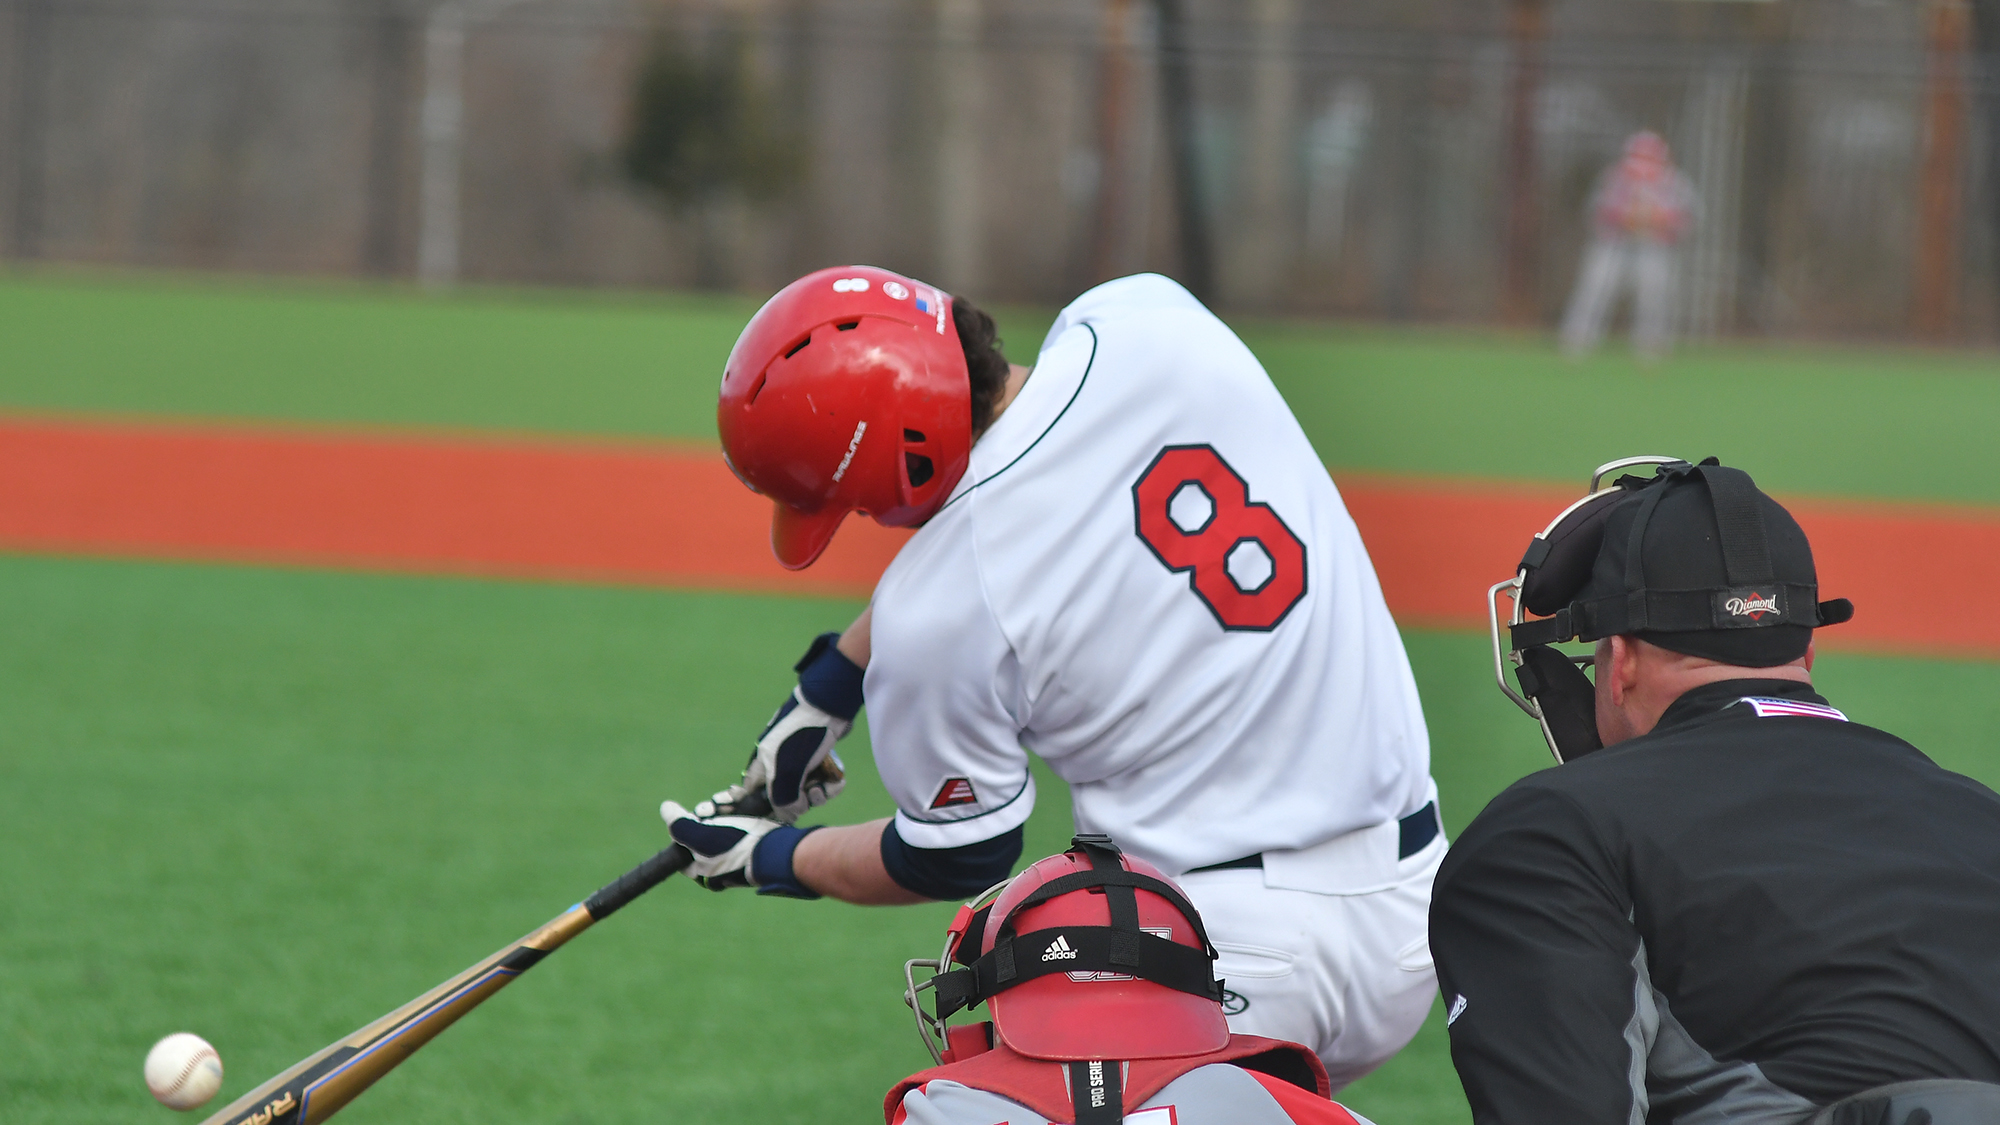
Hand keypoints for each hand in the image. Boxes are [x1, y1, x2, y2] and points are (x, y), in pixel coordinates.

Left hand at [660, 800, 778, 890]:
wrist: (778, 850)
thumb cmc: (737, 847)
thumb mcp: (701, 836)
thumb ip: (680, 825)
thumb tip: (666, 809)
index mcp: (702, 870)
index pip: (684, 845)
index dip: (687, 826)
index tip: (696, 817)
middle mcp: (718, 862)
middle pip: (704, 828)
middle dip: (710, 813)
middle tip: (716, 809)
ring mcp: (736, 850)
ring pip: (722, 820)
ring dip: (725, 807)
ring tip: (732, 804)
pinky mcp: (753, 838)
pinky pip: (739, 818)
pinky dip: (739, 807)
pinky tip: (741, 801)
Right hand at [700, 689, 847, 823]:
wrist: (831, 707)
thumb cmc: (804, 735)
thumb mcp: (788, 770)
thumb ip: (782, 798)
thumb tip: (789, 815)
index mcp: (763, 763)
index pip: (754, 794)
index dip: (765, 807)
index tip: (781, 814)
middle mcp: (779, 763)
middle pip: (784, 798)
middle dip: (799, 802)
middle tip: (808, 796)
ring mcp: (800, 762)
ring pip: (806, 792)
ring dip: (817, 795)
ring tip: (823, 786)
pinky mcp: (820, 760)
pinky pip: (822, 782)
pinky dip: (830, 785)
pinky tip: (837, 781)